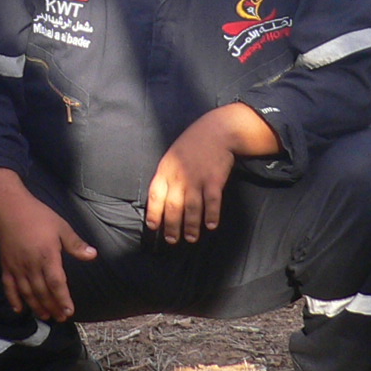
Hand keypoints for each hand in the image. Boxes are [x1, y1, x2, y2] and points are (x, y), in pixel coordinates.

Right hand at [0, 188, 96, 320]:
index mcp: (47, 256)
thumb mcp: (61, 227)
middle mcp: (31, 266)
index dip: (63, 299)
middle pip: (43, 292)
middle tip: (60, 318)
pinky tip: (19, 310)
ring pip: (27, 293)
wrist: (10, 208)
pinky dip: (13, 300)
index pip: (56, 284)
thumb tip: (93, 255)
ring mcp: (17, 267)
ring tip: (45, 316)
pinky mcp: (6, 266)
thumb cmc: (38, 216)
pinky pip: (9, 287)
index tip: (69, 311)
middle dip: (52, 307)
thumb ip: (75, 244)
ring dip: (37, 306)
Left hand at [146, 114, 238, 242]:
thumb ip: (167, 175)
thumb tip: (163, 198)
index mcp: (166, 170)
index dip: (153, 213)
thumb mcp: (172, 155)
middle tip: (172, 240)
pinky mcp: (214, 180)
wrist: (216, 131)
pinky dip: (211, 215)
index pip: (155, 196)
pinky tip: (211, 225)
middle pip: (173, 207)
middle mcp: (179, 177)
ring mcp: (197, 179)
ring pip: (191, 209)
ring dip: (190, 226)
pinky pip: (212, 202)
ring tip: (190, 238)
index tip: (153, 227)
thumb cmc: (192, 144)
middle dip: (171, 227)